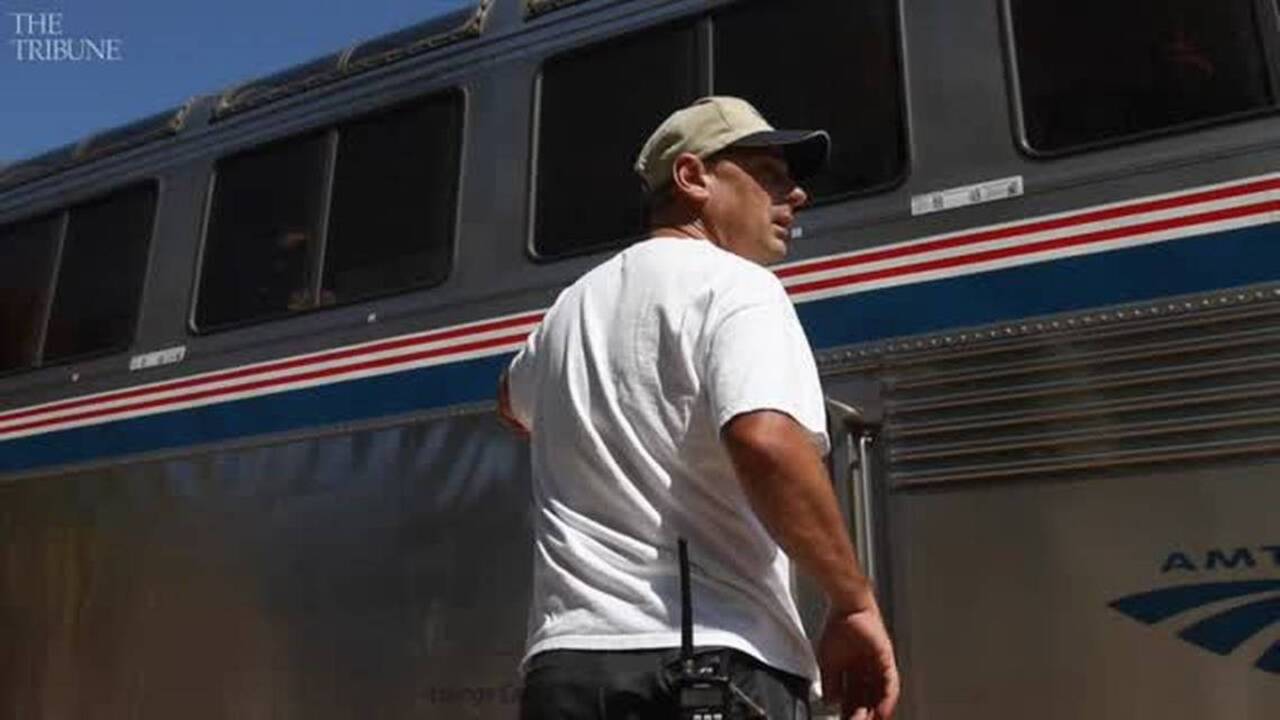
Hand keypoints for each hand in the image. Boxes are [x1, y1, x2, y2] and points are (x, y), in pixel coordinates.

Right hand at [817, 603, 899, 719]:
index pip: (854, 698)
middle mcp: (868, 672)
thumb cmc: (838, 627)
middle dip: (861, 715)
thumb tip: (831, 701)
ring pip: (880, 696)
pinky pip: (890, 685)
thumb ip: (830, 683)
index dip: (849, 712)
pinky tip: (882, 711)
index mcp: (854, 672)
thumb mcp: (828, 662)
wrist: (846, 607)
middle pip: (867, 700)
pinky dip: (887, 700)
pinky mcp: (887, 661)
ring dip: (875, 712)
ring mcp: (879, 667)